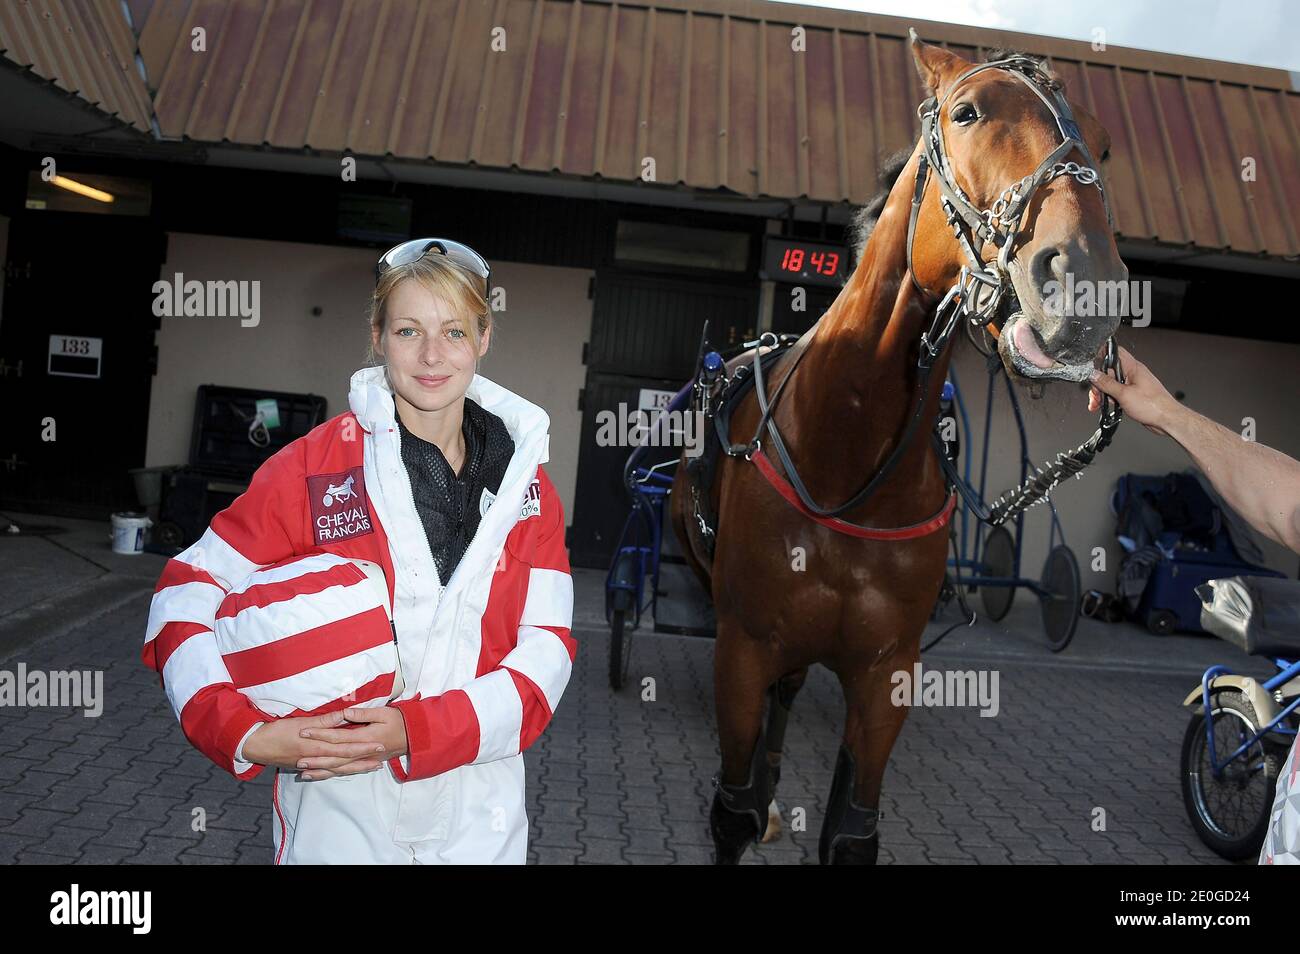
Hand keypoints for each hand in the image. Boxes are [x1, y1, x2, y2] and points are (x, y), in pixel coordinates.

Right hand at [241, 707, 405, 780]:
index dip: (364, 747)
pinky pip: (325, 773)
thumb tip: (345, 715)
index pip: (346, 747)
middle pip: (345, 760)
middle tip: (382, 759)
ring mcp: (311, 764)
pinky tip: (348, 772)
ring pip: (337, 768)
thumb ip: (325, 721)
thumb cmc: (279, 730)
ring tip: (372, 767)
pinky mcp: (305, 767)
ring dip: (356, 768)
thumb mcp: (302, 722)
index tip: (379, 745)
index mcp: (318, 745)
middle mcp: (317, 758)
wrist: (256, 744)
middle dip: (364, 759)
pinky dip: (338, 773)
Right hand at [1087, 345, 1180, 437]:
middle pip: (1109, 371)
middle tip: (1096, 394)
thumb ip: (1106, 384)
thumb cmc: (1153, 405)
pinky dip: (1109, 399)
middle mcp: (1133, 374)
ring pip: (1111, 384)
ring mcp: (1133, 384)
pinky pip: (1116, 393)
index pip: (1115, 352)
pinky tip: (1106, 406)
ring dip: (1102, 394)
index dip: (1102, 354)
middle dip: (1099, 383)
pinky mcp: (1133, 394)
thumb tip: (1094, 375)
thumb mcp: (1124, 394)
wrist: (1166, 419)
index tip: (1091, 364)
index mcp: (1133, 367)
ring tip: (1098, 403)